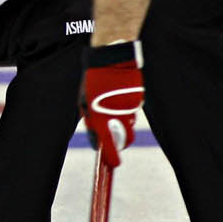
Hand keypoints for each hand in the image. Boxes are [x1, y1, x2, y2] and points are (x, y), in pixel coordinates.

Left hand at [81, 41, 144, 166]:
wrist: (111, 57)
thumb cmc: (93, 79)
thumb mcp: (84, 101)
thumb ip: (90, 121)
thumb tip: (97, 142)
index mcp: (99, 116)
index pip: (108, 145)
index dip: (112, 158)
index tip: (114, 164)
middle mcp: (115, 115)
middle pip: (125, 140)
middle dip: (122, 143)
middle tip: (117, 140)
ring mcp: (128, 108)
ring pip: (130, 126)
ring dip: (124, 124)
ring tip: (114, 107)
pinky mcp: (138, 100)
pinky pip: (134, 111)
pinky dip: (128, 109)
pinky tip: (121, 95)